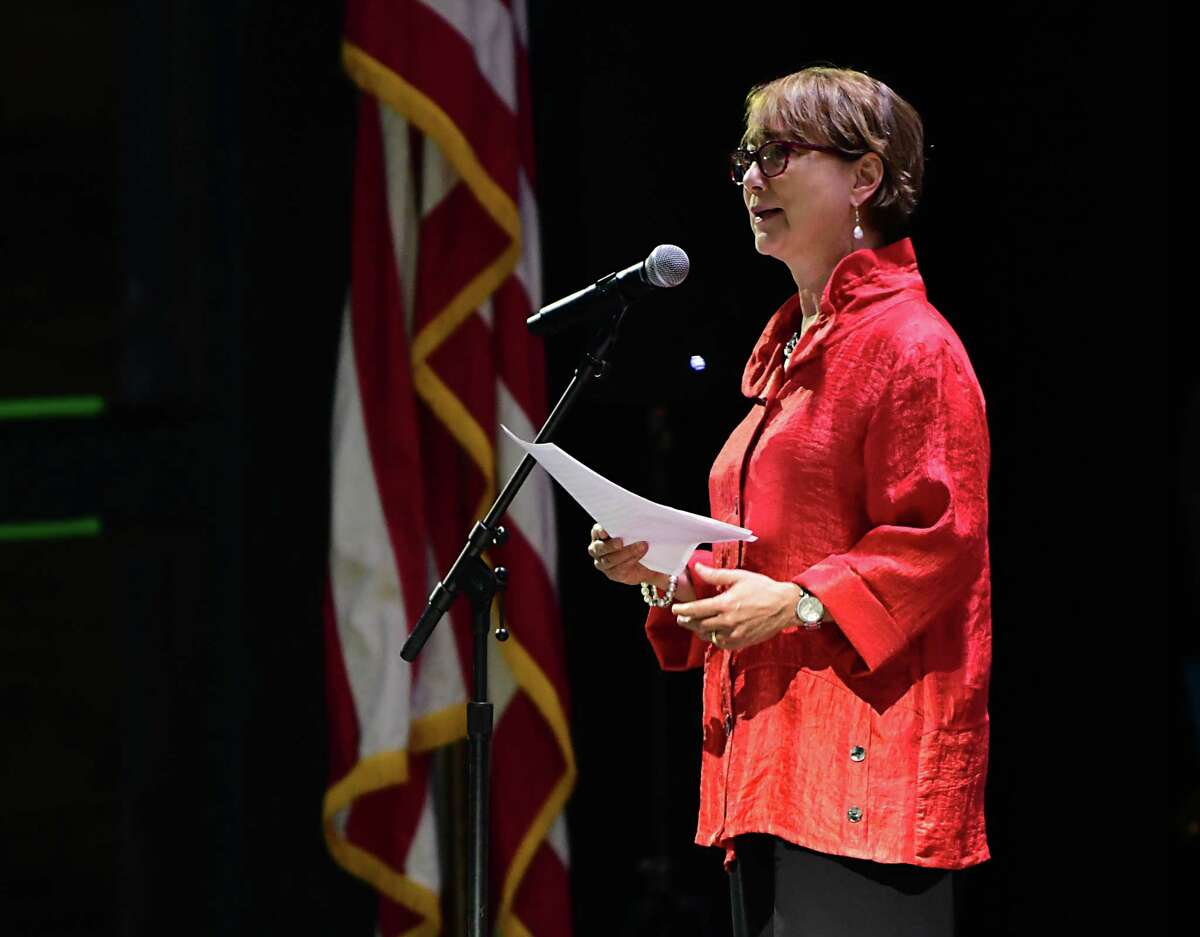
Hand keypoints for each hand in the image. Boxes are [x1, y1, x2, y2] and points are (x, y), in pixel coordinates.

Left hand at [586, 524, 697, 601]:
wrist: (633, 553)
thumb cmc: (647, 564)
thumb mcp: (657, 574)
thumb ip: (665, 581)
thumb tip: (686, 589)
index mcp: (616, 573)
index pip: (618, 569)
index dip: (629, 560)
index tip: (645, 549)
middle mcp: (604, 564)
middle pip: (608, 560)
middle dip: (625, 553)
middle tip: (642, 544)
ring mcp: (597, 551)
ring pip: (600, 549)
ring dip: (612, 543)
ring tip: (624, 535)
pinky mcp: (596, 536)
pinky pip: (596, 534)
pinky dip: (601, 530)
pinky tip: (611, 523)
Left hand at [670, 563, 800, 651]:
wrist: (785, 606)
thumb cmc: (763, 589)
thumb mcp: (739, 577)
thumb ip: (716, 575)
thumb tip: (698, 568)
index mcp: (725, 604)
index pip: (696, 610)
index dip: (682, 610)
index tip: (675, 609)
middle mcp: (728, 621)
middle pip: (699, 625)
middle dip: (687, 621)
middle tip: (681, 618)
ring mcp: (735, 634)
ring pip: (709, 636)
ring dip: (699, 631)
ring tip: (695, 624)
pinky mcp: (742, 642)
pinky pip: (722, 644)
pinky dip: (714, 639)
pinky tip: (713, 633)